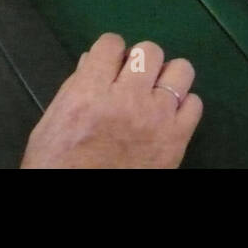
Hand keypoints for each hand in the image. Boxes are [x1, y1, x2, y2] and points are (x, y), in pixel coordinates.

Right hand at [21, 33, 202, 167]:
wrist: (80, 204)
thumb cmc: (58, 166)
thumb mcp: (52, 123)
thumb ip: (75, 87)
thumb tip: (94, 60)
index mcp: (89, 93)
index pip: (111, 44)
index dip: (110, 52)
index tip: (110, 66)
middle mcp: (127, 99)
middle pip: (149, 51)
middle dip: (140, 62)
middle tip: (132, 81)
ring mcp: (157, 118)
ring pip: (181, 70)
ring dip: (167, 78)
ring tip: (155, 95)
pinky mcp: (178, 139)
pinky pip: (195, 104)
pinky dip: (183, 107)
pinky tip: (168, 118)